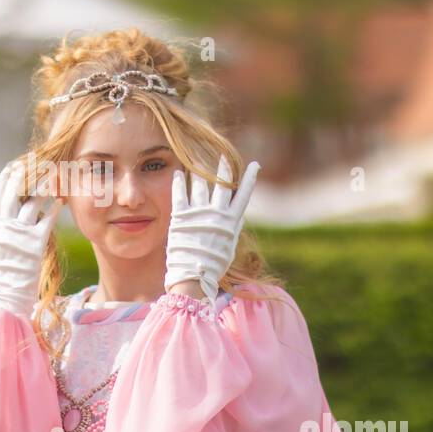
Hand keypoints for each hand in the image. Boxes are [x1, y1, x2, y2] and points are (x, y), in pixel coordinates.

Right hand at [0, 160, 62, 319]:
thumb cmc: (6, 265)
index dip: (5, 179)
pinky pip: (47, 219)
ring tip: (52, 178)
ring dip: (43, 188)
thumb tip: (16, 200)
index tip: (13, 166)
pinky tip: (60, 200)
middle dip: (24, 175)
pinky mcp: (36, 243)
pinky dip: (54, 208)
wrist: (11, 290)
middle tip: (34, 163)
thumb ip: (5, 222)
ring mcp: (20, 234)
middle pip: (14, 193)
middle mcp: (5, 226)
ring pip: (33, 202)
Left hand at [163, 156, 259, 308]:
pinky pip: (180, 194)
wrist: (193, 277)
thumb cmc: (212, 266)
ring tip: (195, 159)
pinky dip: (178, 181)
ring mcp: (199, 214)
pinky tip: (177, 172)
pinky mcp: (181, 216)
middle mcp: (218, 214)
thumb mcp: (228, 248)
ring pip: (200, 184)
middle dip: (223, 167)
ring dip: (198, 170)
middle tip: (222, 154)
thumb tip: (240, 218)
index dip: (250, 178)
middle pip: (223, 184)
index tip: (254, 164)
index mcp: (232, 222)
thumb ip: (233, 230)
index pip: (244, 195)